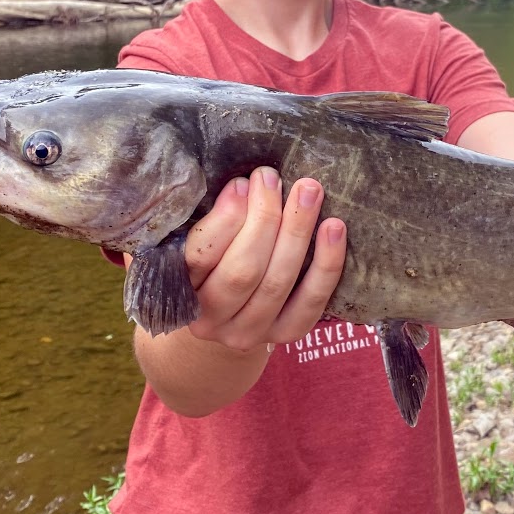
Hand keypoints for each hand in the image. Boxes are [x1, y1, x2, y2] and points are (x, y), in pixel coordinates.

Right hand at [181, 166, 346, 353]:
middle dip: (264, 218)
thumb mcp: (196, 242)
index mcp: (179, 292)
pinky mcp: (284, 334)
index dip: (224, 219)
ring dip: (297, 231)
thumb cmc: (208, 265)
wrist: (223, 316)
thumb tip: (243, 186)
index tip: (242, 183)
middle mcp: (210, 321)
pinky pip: (311, 301)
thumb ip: (212, 221)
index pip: (199, 258)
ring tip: (308, 191)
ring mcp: (248, 332)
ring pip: (277, 282)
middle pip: (243, 271)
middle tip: (274, 179)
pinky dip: (326, 264)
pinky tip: (334, 227)